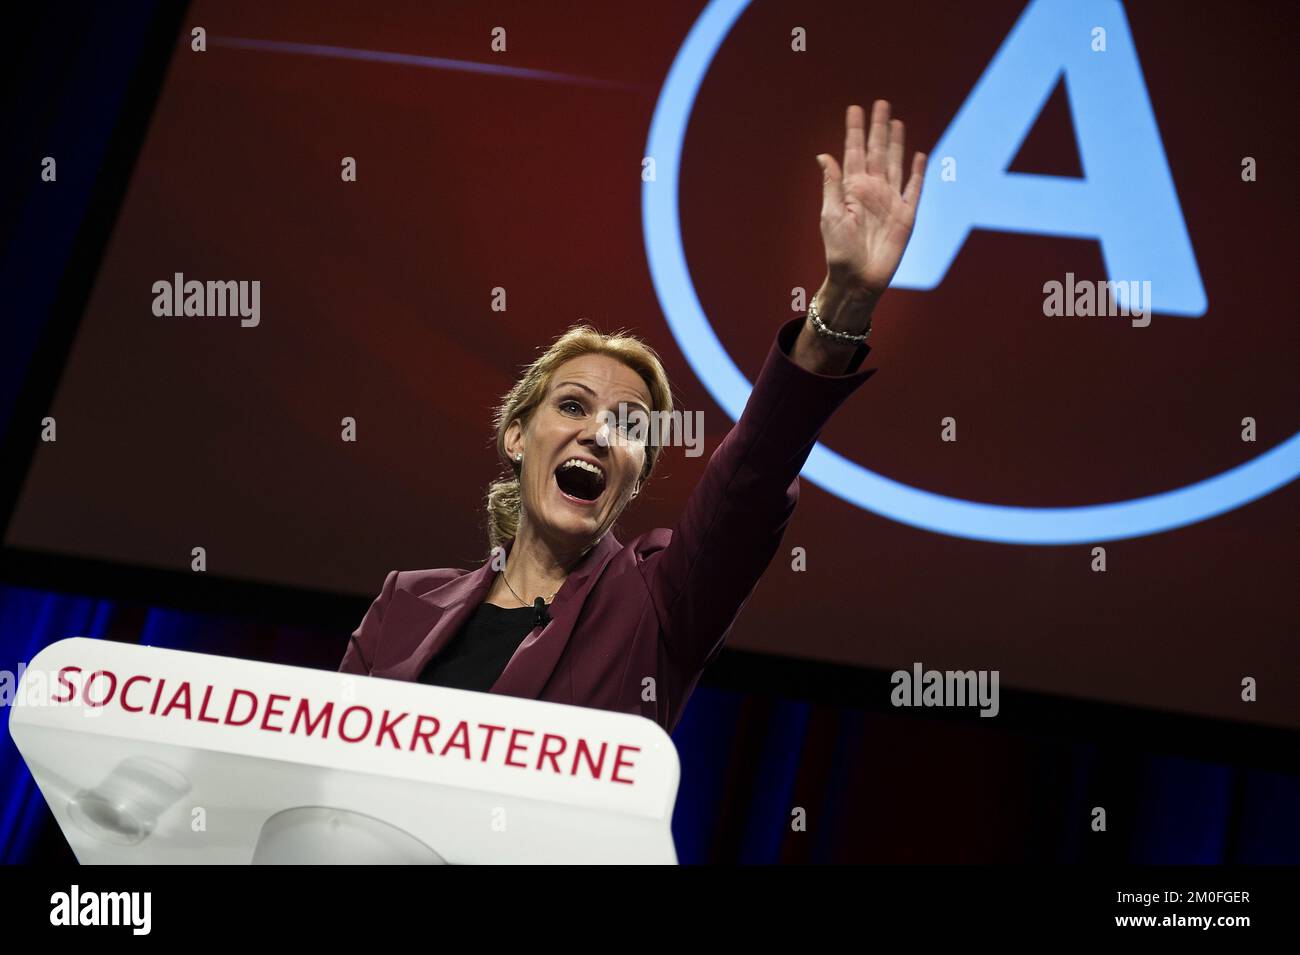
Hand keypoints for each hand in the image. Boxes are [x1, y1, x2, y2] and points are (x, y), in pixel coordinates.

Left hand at [817, 101, 925, 295]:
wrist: (858, 279)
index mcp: (852, 189)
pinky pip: (914, 189)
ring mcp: (890, 201)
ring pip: (896, 164)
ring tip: (897, 122)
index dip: (855, 131)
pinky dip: (917, 172)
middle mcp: (872, 190)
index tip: (854, 108)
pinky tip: (919, 155)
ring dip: (897, 143)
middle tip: (880, 103)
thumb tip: (823, 155)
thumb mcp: (830, 215)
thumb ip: (832, 184)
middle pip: (878, 152)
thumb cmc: (839, 252)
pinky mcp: (906, 215)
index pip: (854, 152)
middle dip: (878, 128)